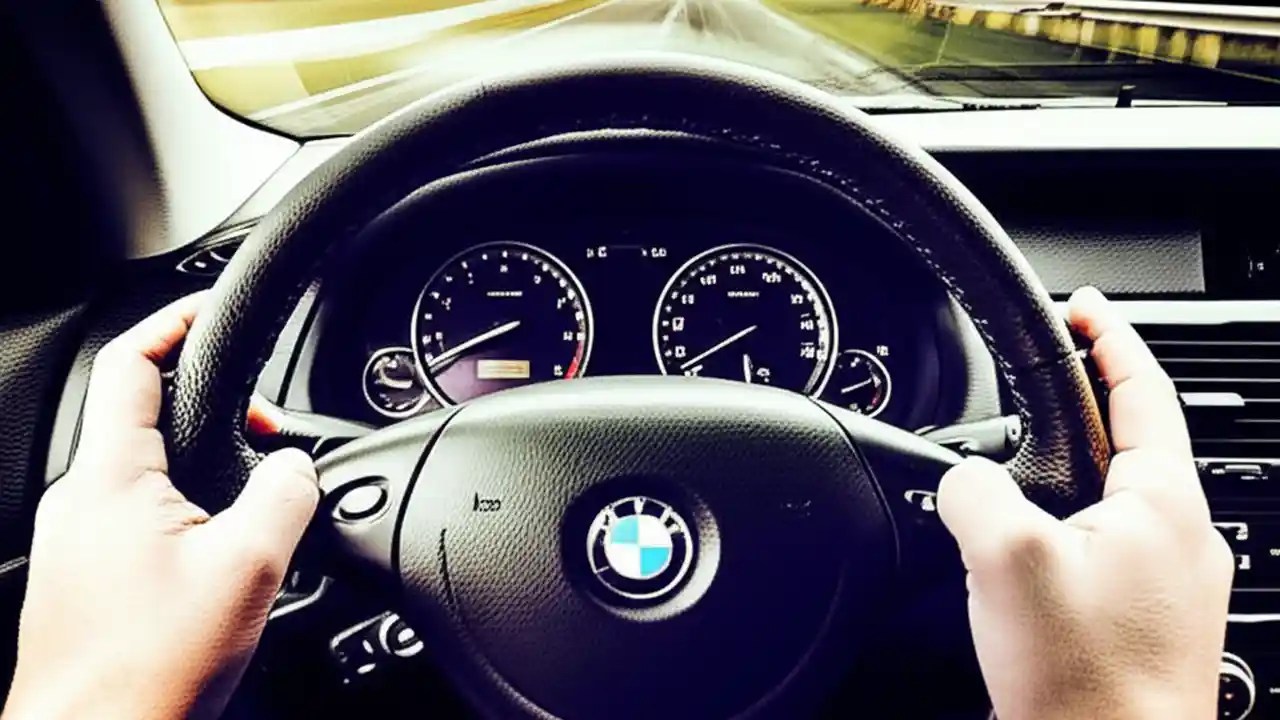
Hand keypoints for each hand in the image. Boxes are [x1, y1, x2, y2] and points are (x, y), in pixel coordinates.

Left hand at [3, 294, 319, 719]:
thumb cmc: (147, 671)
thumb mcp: (248, 568)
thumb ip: (285, 495)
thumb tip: (298, 468)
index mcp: (110, 479)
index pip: (130, 362)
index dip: (174, 321)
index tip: (210, 307)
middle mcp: (80, 502)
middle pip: (142, 415)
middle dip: (211, 407)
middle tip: (267, 431)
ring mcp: (76, 542)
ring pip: (144, 471)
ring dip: (201, 462)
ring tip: (254, 494)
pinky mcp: (85, 578)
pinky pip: (138, 516)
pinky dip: (185, 507)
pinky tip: (221, 550)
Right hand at [938, 287, 1232, 719]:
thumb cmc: (1085, 685)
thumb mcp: (1003, 557)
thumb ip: (974, 489)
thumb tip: (965, 481)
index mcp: (1165, 508)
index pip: (1144, 391)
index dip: (1107, 340)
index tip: (1082, 308)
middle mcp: (1183, 545)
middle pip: (1134, 445)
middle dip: (1085, 410)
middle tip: (1045, 383)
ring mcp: (1170, 590)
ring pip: (1114, 505)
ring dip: (1067, 480)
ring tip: (1017, 479)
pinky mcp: (1146, 628)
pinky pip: (1103, 556)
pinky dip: (1064, 536)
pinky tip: (1024, 563)